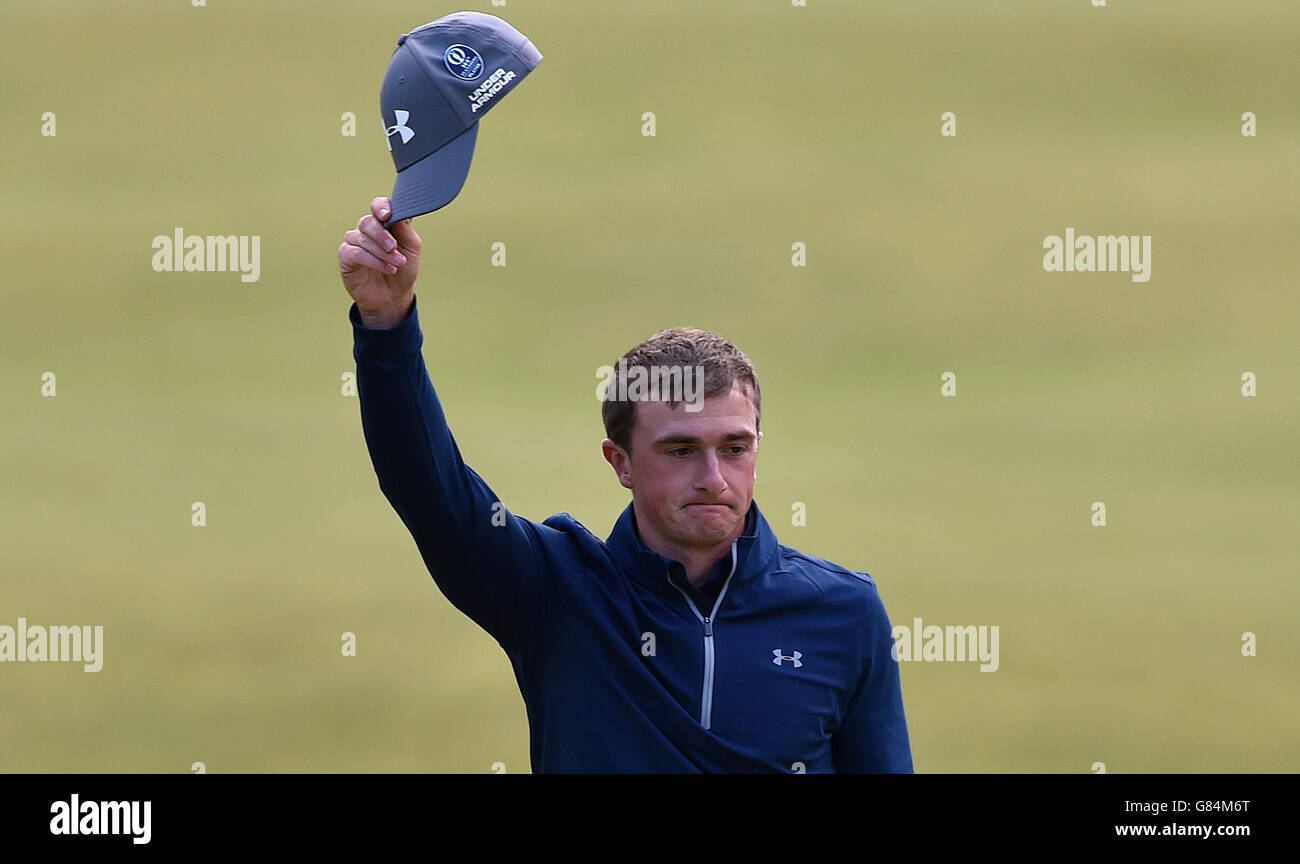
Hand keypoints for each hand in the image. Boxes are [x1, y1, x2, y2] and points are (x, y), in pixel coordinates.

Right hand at [338, 196, 421, 327]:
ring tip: (396, 265)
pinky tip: (387, 268)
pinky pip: (355, 253)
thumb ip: (405, 229)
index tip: (387, 216)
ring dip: (381, 252)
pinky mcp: (346, 257)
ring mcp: (354, 242)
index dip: (381, 207)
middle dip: (382, 236)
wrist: (394, 296)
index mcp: (384, 223)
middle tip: (395, 249)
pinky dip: (372, 261)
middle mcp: (367, 230)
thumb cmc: (403, 270)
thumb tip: (400, 212)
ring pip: (362, 238)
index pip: (378, 206)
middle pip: (367, 222)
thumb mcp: (412, 248)